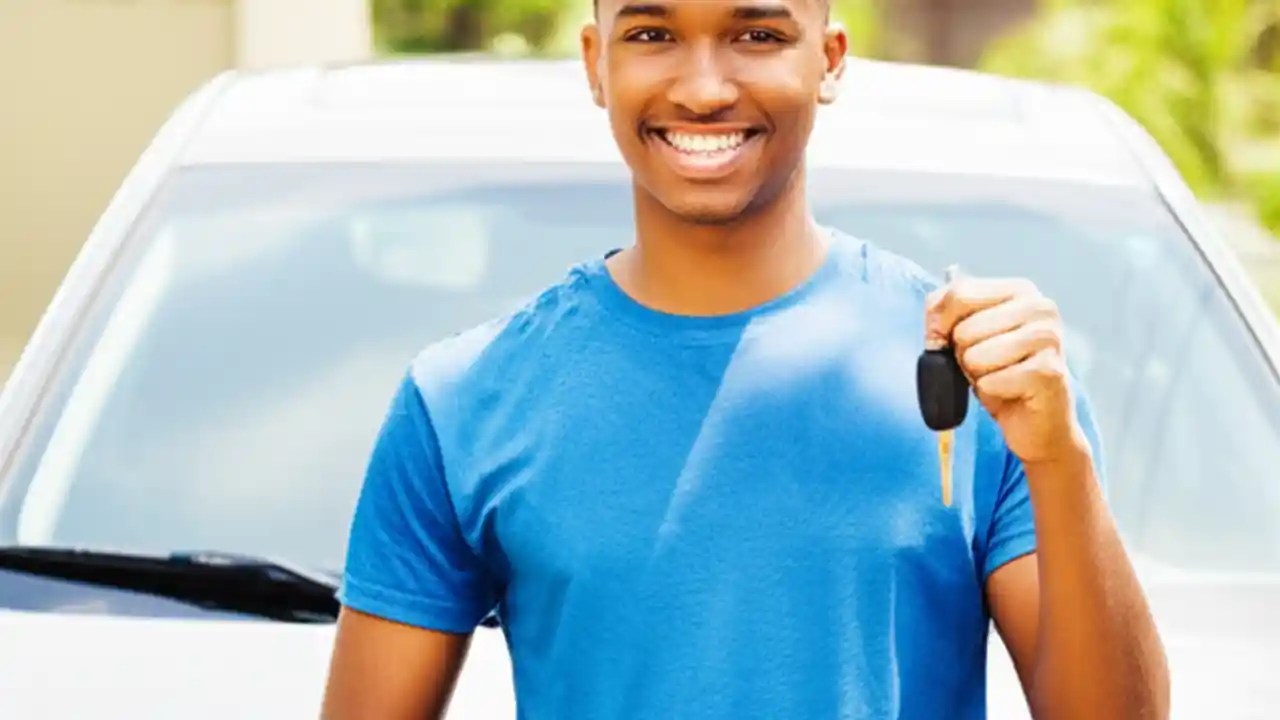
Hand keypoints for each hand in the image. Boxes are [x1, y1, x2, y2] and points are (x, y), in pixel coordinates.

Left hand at [924, 275, 1088, 465]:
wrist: (1035, 421)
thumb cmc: (999, 372)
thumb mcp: (966, 334)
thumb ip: (943, 313)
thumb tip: (934, 317)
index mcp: (1020, 290)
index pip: (959, 293)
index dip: (941, 323)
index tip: (948, 340)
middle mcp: (1041, 307)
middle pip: (965, 329)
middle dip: (963, 354)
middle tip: (986, 365)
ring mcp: (1049, 338)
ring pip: (975, 356)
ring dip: (978, 374)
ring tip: (999, 376)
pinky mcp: (1049, 372)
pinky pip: (990, 382)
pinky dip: (991, 392)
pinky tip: (1011, 392)